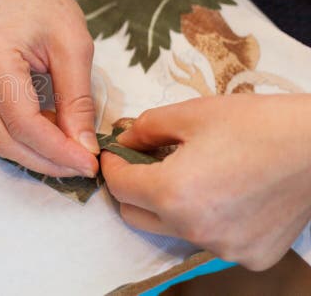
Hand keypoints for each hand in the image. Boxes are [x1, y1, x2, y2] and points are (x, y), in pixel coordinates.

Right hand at [0, 0, 98, 177]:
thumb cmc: (43, 3)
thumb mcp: (73, 45)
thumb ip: (78, 99)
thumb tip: (85, 147)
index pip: (23, 123)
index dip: (57, 150)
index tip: (90, 164)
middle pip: (5, 140)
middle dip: (46, 161)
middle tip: (83, 167)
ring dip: (35, 155)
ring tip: (71, 155)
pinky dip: (24, 140)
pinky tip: (51, 137)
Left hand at [102, 94, 310, 269]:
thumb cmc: (257, 124)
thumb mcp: (192, 114)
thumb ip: (146, 129)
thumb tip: (124, 141)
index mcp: (172, 193)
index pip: (118, 186)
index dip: (112, 165)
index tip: (116, 152)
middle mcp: (193, 229)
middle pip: (137, 215)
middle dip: (132, 189)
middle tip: (144, 164)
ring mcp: (224, 249)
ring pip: (173, 229)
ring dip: (171, 206)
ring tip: (194, 175)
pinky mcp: (250, 256)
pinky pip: (212, 240)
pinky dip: (210, 220)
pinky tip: (228, 195)